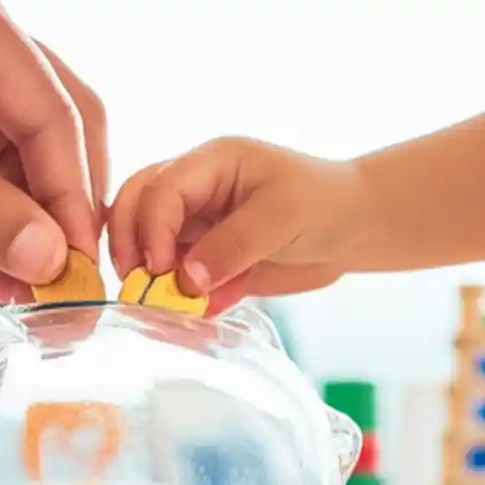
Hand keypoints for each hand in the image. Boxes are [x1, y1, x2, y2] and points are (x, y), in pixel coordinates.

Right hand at [107, 137, 368, 315]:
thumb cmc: (325, 203)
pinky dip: (176, 302)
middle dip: (128, 244)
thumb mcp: (282, 216)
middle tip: (137, 284)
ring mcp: (199, 228)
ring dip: (146, 277)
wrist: (356, 228)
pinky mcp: (210, 264)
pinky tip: (183, 320)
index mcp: (209, 164)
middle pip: (135, 208)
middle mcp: (195, 192)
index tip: (160, 267)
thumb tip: (186, 280)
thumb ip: (233, 245)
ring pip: (149, 247)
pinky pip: (180, 283)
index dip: (152, 227)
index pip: (160, 188)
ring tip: (157, 306)